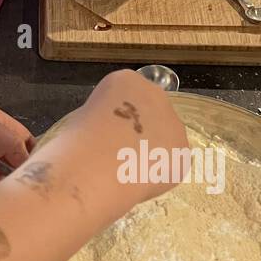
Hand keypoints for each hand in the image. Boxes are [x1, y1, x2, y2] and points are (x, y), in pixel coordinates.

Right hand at [73, 69, 190, 206]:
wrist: (95, 167)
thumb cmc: (77, 141)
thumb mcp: (83, 117)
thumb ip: (105, 117)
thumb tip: (110, 133)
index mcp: (126, 81)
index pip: (125, 95)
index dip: (114, 117)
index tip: (104, 132)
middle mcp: (155, 95)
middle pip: (150, 112)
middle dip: (138, 131)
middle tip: (119, 152)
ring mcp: (174, 123)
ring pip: (165, 137)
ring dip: (151, 150)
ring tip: (129, 170)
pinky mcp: (183, 151)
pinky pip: (171, 162)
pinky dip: (158, 172)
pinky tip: (139, 179)